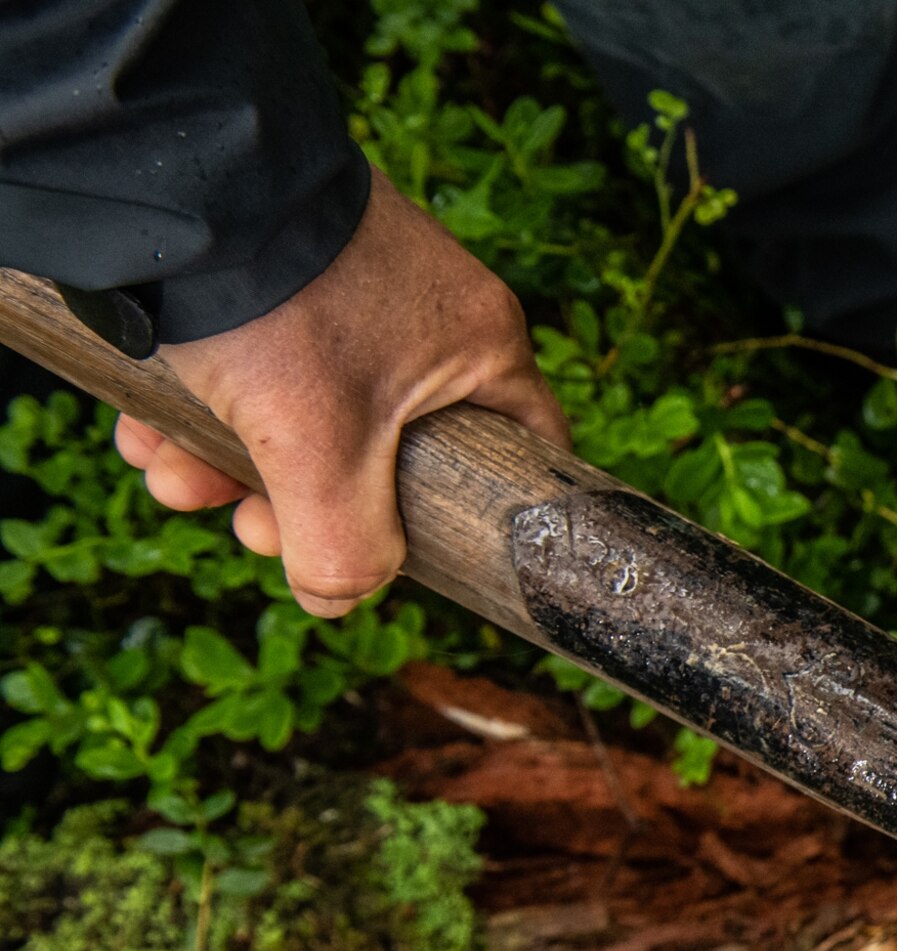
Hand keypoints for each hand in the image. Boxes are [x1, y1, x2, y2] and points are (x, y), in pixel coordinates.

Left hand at [115, 173, 570, 618]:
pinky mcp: (284, 267)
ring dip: (236, 462)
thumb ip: (346, 547)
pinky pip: (261, 363)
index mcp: (482, 347)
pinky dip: (207, 406)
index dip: (475, 522)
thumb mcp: (322, 451)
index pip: (523, 455)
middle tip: (248, 526)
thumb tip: (335, 599)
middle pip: (388, 450)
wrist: (184, 184)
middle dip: (301, 502)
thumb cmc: (282, 306)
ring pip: (308, 412)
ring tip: (172, 475)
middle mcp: (431, 313)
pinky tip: (151, 431)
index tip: (413, 554)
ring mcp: (356, 286)